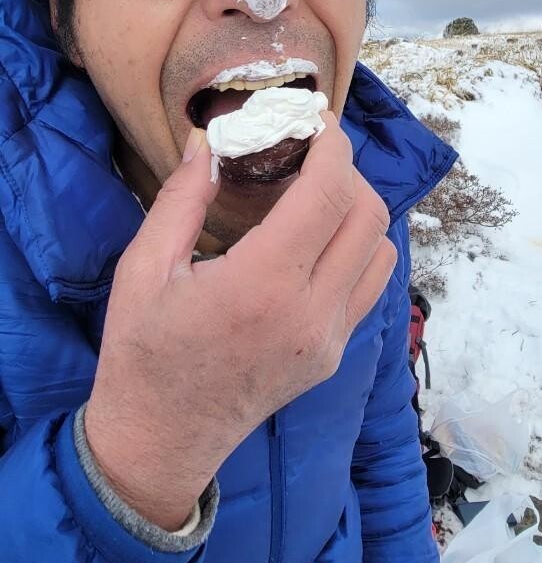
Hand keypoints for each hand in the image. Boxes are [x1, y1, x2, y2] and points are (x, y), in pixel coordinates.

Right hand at [84, 115, 395, 529]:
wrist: (159, 442)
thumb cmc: (141, 353)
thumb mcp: (143, 270)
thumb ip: (181, 200)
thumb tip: (207, 141)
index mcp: (262, 285)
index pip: (329, 196)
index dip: (332, 147)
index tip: (317, 120)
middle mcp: (310, 313)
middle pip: (369, 216)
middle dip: (348, 171)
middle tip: (311, 153)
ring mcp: (329, 339)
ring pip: (380, 251)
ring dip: (359, 211)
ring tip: (316, 194)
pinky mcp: (333, 355)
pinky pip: (369, 286)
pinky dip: (358, 249)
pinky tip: (316, 240)